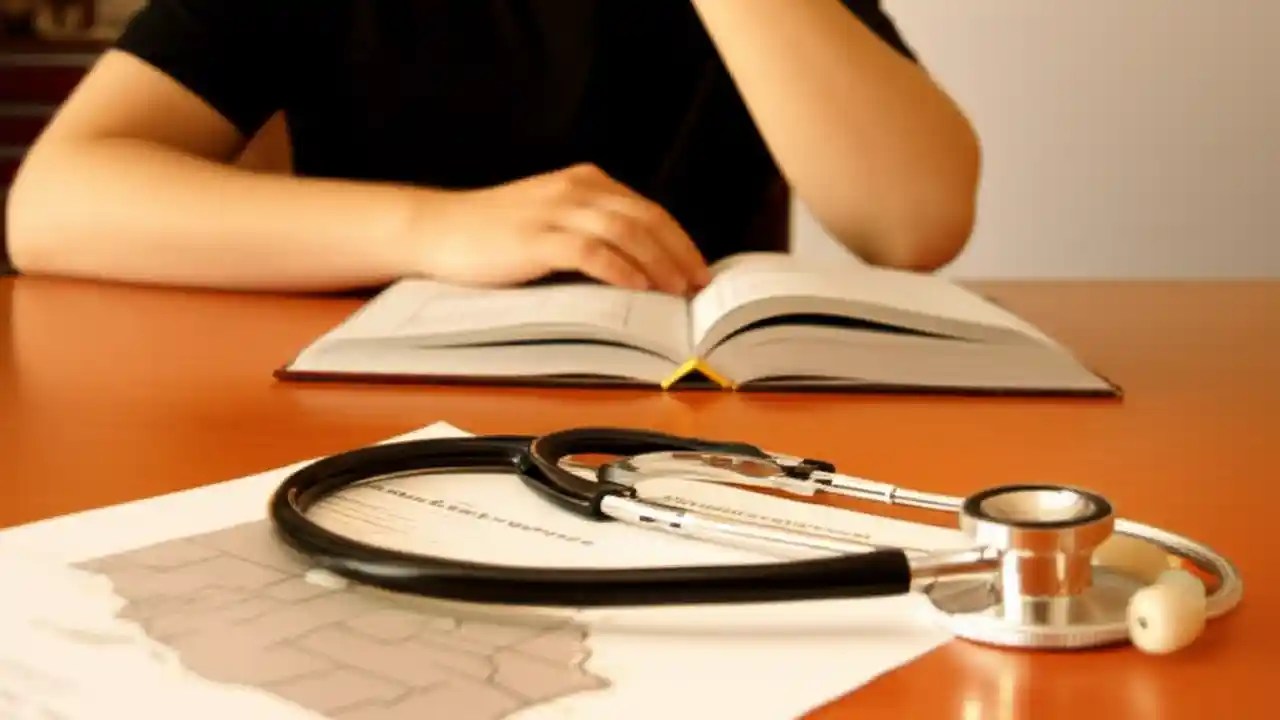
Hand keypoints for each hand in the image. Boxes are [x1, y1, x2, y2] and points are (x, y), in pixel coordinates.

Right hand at [408, 163, 710, 294]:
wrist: (436, 229)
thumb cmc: (492, 232)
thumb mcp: (549, 217)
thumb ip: (589, 228)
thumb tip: (638, 265)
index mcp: (584, 181)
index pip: (647, 209)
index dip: (679, 240)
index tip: (699, 268)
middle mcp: (576, 189)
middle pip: (645, 218)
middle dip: (679, 253)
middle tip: (699, 285)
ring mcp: (555, 212)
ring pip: (625, 232)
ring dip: (658, 263)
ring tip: (677, 290)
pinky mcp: (536, 239)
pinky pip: (591, 251)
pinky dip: (620, 269)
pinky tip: (638, 287)